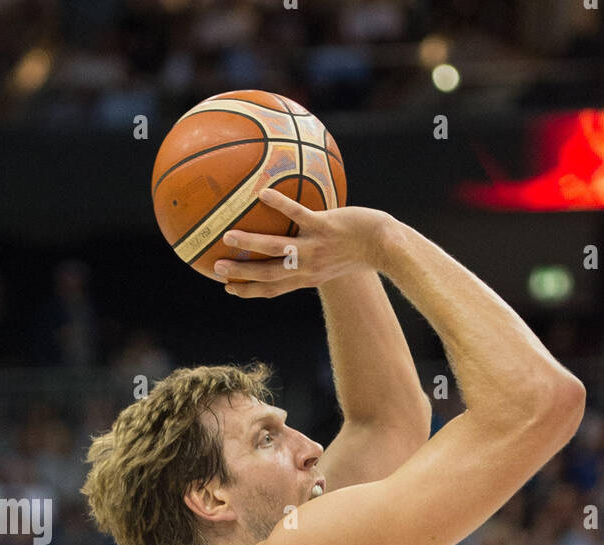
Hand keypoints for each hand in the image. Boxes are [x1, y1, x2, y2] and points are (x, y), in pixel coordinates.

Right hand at [212, 189, 390, 297]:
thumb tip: (297, 245)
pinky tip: (261, 194)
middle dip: (242, 274)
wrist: (386, 245)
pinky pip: (298, 214)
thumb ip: (314, 257)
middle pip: (268, 274)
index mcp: (308, 278)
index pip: (273, 289)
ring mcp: (315, 248)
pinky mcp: (325, 227)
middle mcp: (309, 268)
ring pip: (277, 248)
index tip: (229, 288)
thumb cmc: (362, 251)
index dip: (250, 291)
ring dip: (251, 243)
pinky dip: (279, 204)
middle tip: (217, 268)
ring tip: (228, 236)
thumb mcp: (335, 262)